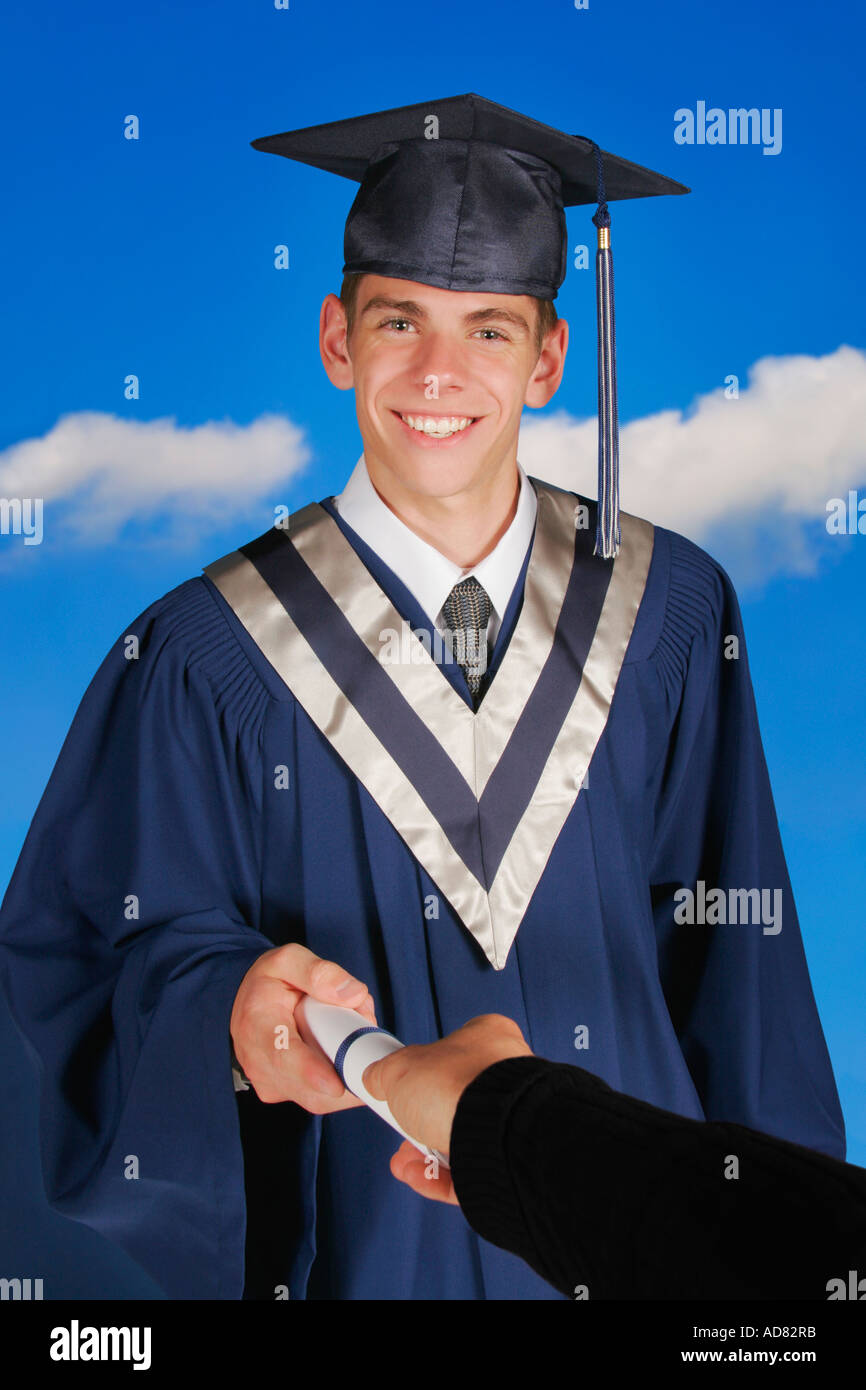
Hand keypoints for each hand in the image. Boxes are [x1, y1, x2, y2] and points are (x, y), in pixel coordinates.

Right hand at [230, 943, 376, 1110]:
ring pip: (319, 1097)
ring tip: (349, 1030)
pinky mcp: (283, 1093)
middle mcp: (258, 1062)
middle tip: (365, 1029)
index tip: (335, 1085)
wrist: (249, 1005)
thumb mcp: (288, 959)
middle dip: (346, 1068)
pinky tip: (340, 1049)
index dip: (310, 1073)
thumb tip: (353, 994)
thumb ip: (319, 972)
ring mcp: (270, 1083)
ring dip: (346, 1072)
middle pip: (308, 1087)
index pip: (282, 1056)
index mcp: (256, 1025)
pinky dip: (340, 1078)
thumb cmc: (271, 982)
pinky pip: (320, 1097)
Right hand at [362, 1014, 532, 1204]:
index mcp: (488, 1040)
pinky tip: (418, 1175)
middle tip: (399, 1131)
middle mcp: (506, 1078)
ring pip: (460, 1139)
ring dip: (424, 1155)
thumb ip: (385, 1073)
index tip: (398, 1089)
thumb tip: (376, 1079)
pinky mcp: (510, 1159)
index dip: (418, 1073)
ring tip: (404, 1162)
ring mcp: (510, 1121)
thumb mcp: (402, 1068)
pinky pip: (471, 1170)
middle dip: (416, 1124)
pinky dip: (440, 1177)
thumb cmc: (459, 1085)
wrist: (497, 1132)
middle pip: (450, 1102)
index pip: (450, 1051)